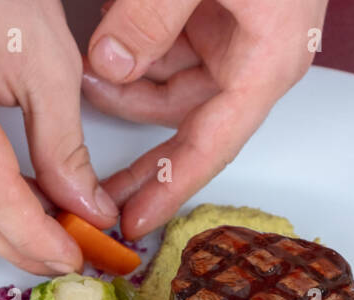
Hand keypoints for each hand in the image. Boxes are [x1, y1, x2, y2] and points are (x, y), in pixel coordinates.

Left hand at [81, 0, 326, 239]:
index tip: (133, 224)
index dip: (169, 188)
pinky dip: (136, 51)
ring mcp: (238, 31)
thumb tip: (107, 66)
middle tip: (92, 183)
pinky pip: (171, 47)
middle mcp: (257, 55)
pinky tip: (105, 47)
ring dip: (127, 87)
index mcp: (268, 59)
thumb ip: (149, 17)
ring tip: (86, 78)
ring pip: (173, 85)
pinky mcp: (219, 9)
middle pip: (189, 124)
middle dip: (138, 147)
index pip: (212, 145)